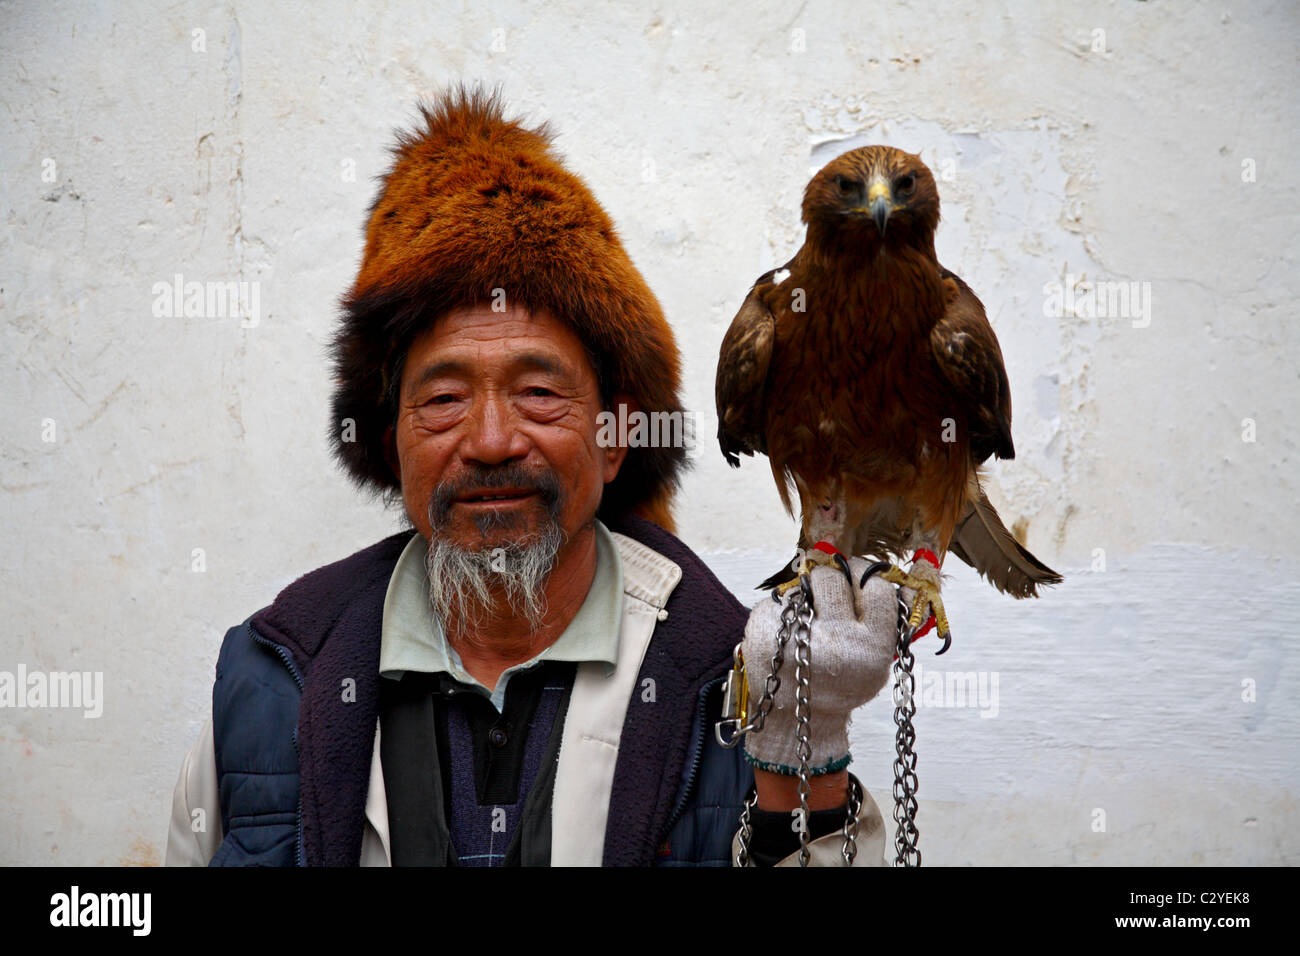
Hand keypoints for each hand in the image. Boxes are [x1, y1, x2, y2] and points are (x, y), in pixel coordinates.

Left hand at [741, 557, 897, 775]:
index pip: (879, 590)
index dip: (869, 582)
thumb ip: (889, 622)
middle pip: (836, 579)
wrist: (798, 717)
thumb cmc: (843, 680)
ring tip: (812, 610)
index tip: (862, 585)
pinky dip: (787, 605)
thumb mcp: (876, 663)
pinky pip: (782, 596)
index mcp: (871, 650)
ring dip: (812, 588)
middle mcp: (836, 643)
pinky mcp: (766, 630)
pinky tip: (790, 629)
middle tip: (832, 592)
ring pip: (808, 582)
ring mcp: (797, 636)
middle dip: (836, 580)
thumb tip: (908, 571)